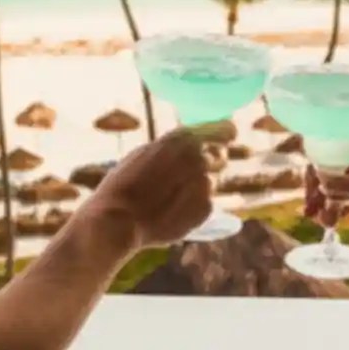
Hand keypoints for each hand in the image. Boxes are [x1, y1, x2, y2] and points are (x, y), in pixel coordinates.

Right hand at [87, 123, 229, 248]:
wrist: (119, 219)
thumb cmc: (123, 184)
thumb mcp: (144, 153)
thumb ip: (171, 148)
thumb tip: (191, 145)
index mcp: (183, 139)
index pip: (222, 130)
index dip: (224, 133)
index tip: (229, 136)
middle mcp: (199, 158)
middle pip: (216, 158)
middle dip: (205, 166)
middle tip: (181, 179)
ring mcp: (205, 184)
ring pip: (209, 182)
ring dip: (195, 188)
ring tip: (169, 199)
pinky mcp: (206, 208)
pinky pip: (205, 203)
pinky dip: (193, 207)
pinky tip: (171, 212)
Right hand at [305, 135, 348, 227]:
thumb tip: (319, 183)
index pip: (330, 147)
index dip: (314, 163)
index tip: (310, 184)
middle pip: (326, 169)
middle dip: (316, 189)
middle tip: (309, 209)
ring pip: (332, 187)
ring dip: (324, 204)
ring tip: (323, 223)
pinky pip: (342, 200)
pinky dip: (334, 210)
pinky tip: (329, 223)